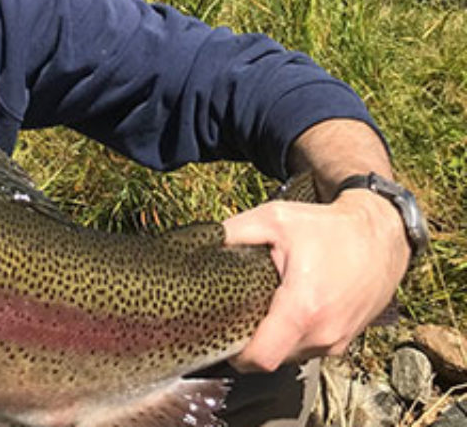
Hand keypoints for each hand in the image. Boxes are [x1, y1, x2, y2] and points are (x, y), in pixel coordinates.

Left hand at [222, 188, 409, 371]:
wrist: (382, 235)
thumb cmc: (327, 227)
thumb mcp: (273, 219)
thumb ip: (231, 232)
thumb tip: (197, 243)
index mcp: (302, 309)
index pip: (259, 359)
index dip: (235, 355)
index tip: (222, 334)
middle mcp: (323, 334)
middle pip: (272, 359)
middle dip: (252, 342)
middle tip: (239, 313)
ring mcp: (338, 341)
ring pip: (291, 356)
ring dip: (275, 339)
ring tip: (267, 307)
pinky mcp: (346, 340)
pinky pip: (310, 348)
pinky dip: (295, 336)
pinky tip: (289, 310)